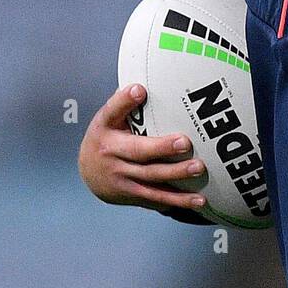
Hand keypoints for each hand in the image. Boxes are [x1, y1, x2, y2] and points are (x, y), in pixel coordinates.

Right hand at [77, 83, 208, 213]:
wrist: (88, 174)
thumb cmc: (106, 138)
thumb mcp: (107, 119)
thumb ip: (123, 104)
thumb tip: (142, 86)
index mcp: (105, 130)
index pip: (113, 112)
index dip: (125, 101)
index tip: (140, 90)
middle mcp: (111, 155)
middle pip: (139, 152)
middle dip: (162, 147)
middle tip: (185, 143)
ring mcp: (122, 178)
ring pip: (151, 178)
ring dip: (176, 175)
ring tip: (199, 168)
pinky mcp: (132, 195)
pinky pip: (157, 198)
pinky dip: (177, 201)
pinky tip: (198, 201)